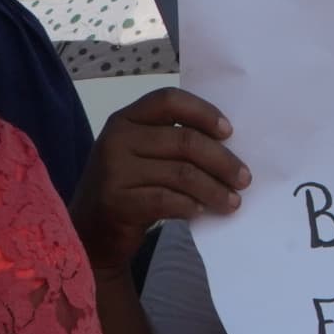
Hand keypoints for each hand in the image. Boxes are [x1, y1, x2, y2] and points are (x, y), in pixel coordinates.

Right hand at [74, 89, 249, 276]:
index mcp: (126, 119)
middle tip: (244, 179)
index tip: (229, 132)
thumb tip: (229, 146)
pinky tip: (201, 211)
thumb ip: (171, 142)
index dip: (203, 113)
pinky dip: (190, 205)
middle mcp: (116, 138)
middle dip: (222, 161)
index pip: (169, 100)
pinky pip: (167, 200)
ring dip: (214, 189)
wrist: (89, 233)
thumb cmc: (127, 188)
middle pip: (184, 141)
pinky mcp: (117, 201)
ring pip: (181, 173)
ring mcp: (114, 170)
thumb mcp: (141, 155)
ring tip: (232, 201)